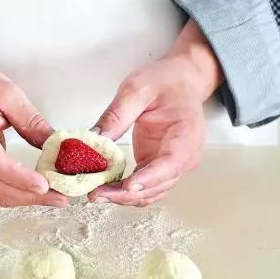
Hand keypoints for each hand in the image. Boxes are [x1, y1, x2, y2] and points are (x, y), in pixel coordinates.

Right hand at [0, 33, 68, 207]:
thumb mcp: (6, 92)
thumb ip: (30, 120)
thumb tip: (55, 146)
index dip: (18, 177)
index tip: (44, 185)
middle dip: (29, 195)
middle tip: (61, 197)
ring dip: (25, 197)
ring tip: (55, 197)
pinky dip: (15, 191)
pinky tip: (36, 190)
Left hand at [89, 20, 222, 205]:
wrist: (181, 81)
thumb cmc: (165, 81)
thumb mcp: (137, 89)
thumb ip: (116, 115)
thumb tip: (92, 140)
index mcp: (187, 132)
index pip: (171, 161)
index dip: (150, 178)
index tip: (127, 187)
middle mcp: (186, 155)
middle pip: (159, 184)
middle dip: (127, 193)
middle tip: (95, 193)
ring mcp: (175, 165)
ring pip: (152, 192)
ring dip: (125, 197)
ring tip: (96, 193)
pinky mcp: (161, 167)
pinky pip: (146, 187)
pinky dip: (127, 192)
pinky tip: (106, 189)